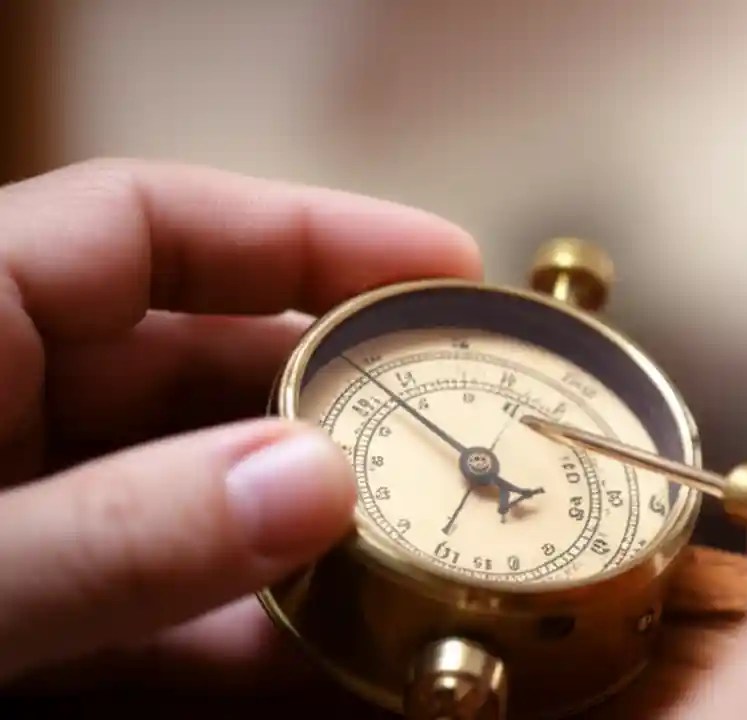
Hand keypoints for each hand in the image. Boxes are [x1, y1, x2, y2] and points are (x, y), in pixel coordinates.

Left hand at [0, 159, 479, 708]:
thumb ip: (118, 533)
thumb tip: (312, 485)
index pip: (148, 223)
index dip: (306, 230)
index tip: (442, 263)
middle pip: (190, 362)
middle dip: (325, 400)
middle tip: (445, 433)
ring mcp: (10, 512)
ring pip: (187, 489)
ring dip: (299, 529)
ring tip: (411, 558)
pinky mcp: (24, 607)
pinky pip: (151, 596)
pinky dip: (237, 625)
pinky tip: (323, 653)